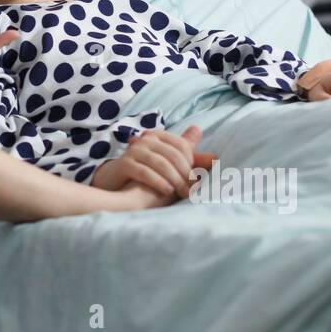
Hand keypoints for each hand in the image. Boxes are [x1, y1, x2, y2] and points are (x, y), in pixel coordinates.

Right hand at [93, 125, 217, 199]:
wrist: (114, 181)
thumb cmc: (147, 173)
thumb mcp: (169, 164)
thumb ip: (191, 159)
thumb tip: (216, 156)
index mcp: (158, 137)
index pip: (181, 145)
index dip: (191, 162)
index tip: (197, 179)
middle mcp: (146, 140)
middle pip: (172, 155)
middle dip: (184, 174)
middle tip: (191, 191)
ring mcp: (134, 151)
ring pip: (160, 163)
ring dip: (174, 180)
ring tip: (182, 194)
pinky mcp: (124, 164)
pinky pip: (144, 172)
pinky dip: (158, 182)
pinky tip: (167, 192)